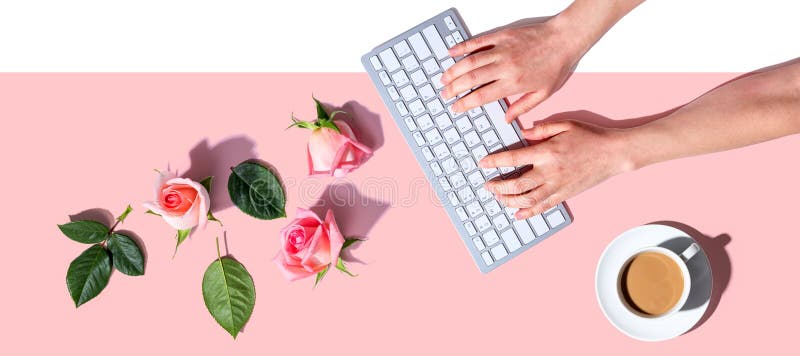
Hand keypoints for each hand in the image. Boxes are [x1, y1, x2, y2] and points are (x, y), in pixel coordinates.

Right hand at [440, 16, 588, 121]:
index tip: (456, 108)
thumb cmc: (557, 65)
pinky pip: (478, 42)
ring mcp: (502, 50)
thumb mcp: (544, 93)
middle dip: (454, 88)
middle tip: (444, 95)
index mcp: (514, 83)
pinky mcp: (502, 36)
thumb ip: (522, 106)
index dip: (465, 103)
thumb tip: (507, 119)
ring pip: (470, 61)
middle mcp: (505, 67)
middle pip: (471, 79)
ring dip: (454, 71)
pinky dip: (462, 47)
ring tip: (443, 79)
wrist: (565, 39)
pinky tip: (452, 53)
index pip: (482, 96)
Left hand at [479, 120, 632, 218]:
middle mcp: (550, 171)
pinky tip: (517, 214)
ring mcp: (557, 186)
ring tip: (499, 198)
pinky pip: (543, 207)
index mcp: (547, 152)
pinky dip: (528, 212)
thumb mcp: (565, 125)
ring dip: (509, 201)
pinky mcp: (565, 195)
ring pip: (527, 200)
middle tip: (488, 185)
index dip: (495, 162)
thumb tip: (522, 133)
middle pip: (516, 185)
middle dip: (497, 187)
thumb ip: (541, 129)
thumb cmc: (590, 137)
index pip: (513, 158)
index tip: (483, 163)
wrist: (614, 154)